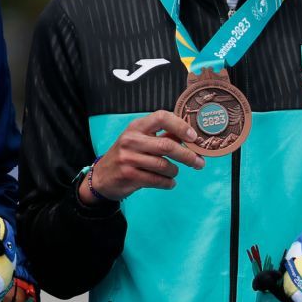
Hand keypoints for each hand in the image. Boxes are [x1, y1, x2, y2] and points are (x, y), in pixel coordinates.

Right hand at [78, 110, 204, 204]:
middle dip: (188, 156)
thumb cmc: (126, 155)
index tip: (193, 137)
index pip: (161, 117)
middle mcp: (131, 140)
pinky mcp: (129, 175)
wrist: (102, 176)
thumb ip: (162, 136)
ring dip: (175, 171)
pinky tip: (168, 182)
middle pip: (167, 145)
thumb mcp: (140, 140)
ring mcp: (128, 158)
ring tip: (174, 173)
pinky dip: (168, 183)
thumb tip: (190, 136)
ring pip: (164, 166)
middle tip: (199, 162)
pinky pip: (158, 180)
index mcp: (136, 127)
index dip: (180, 126)